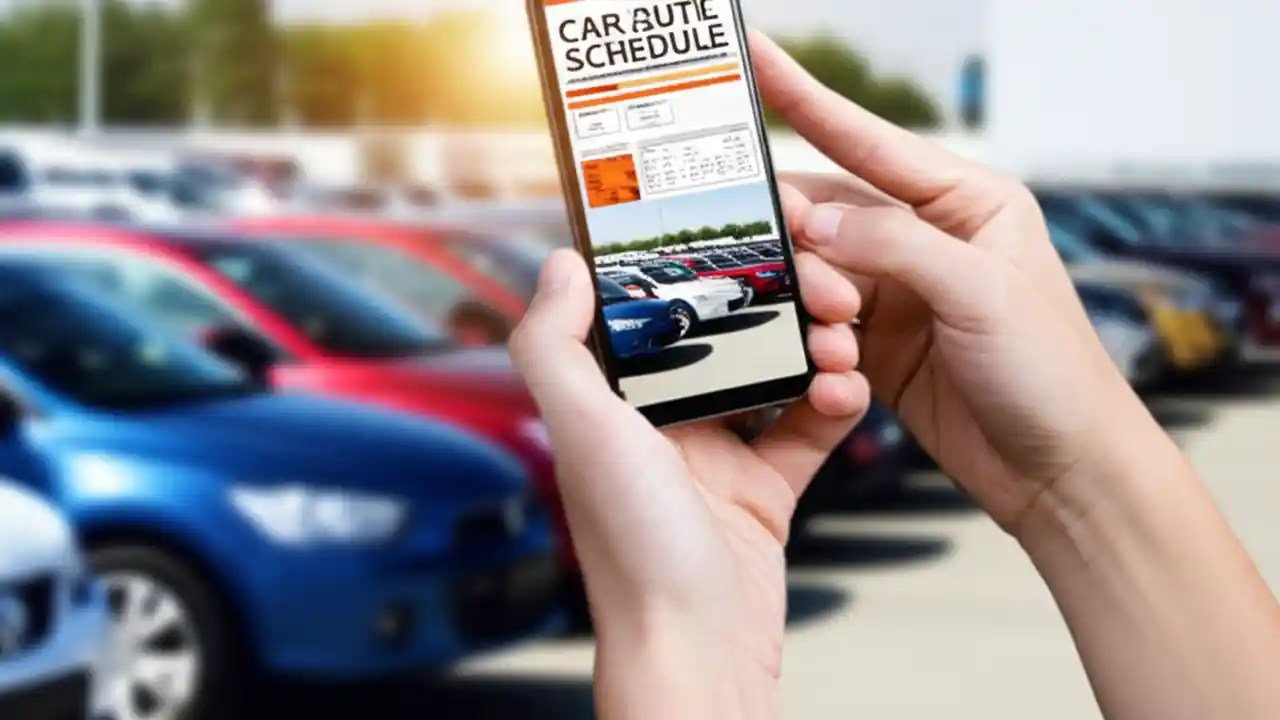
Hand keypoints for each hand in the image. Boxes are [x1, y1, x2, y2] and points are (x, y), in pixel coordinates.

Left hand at [509, 249, 866, 717]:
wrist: (700, 651)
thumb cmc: (635, 550)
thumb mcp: (585, 431)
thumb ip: (557, 344)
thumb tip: (562, 262)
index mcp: (611, 400)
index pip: (651, 309)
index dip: (694, 266)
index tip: (742, 231)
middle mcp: (659, 422)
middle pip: (722, 334)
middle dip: (774, 303)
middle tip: (818, 285)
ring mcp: (714, 454)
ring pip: (772, 373)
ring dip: (813, 346)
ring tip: (841, 339)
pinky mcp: (762, 488)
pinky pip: (806, 428)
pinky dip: (834, 403)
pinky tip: (848, 391)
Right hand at [752, 32, 1165, 537]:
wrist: (1061, 471)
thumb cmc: (1051, 373)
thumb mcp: (979, 293)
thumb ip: (893, 247)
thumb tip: (813, 224)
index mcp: (967, 202)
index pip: (870, 142)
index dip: (807, 100)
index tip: (757, 62)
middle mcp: (928, 240)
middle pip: (830, 212)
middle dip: (797, 234)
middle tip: (776, 261)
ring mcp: (900, 293)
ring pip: (817, 272)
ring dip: (806, 297)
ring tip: (830, 331)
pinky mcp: (878, 345)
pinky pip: (820, 325)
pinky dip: (812, 340)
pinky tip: (826, 362)